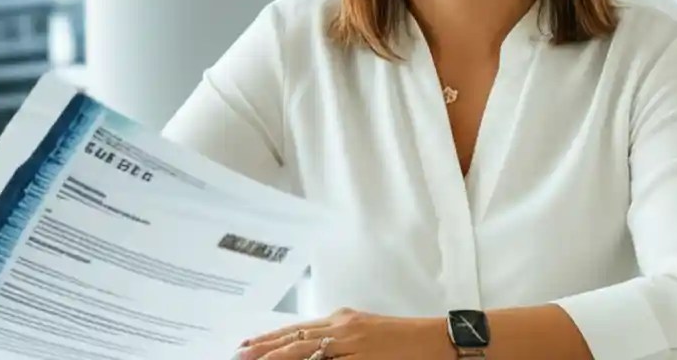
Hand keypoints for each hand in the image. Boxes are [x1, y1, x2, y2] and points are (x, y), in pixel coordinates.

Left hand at [236, 308, 451, 359]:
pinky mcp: (364, 357)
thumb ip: (337, 340)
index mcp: (341, 321)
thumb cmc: (402, 340)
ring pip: (307, 352)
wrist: (437, 340)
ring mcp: (353, 343)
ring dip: (280, 357)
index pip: (297, 330)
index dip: (271, 338)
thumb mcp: (364, 334)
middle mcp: (343, 328)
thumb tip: (312, 350)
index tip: (247, 345)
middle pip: (296, 339)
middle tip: (239, 354)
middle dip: (266, 348)